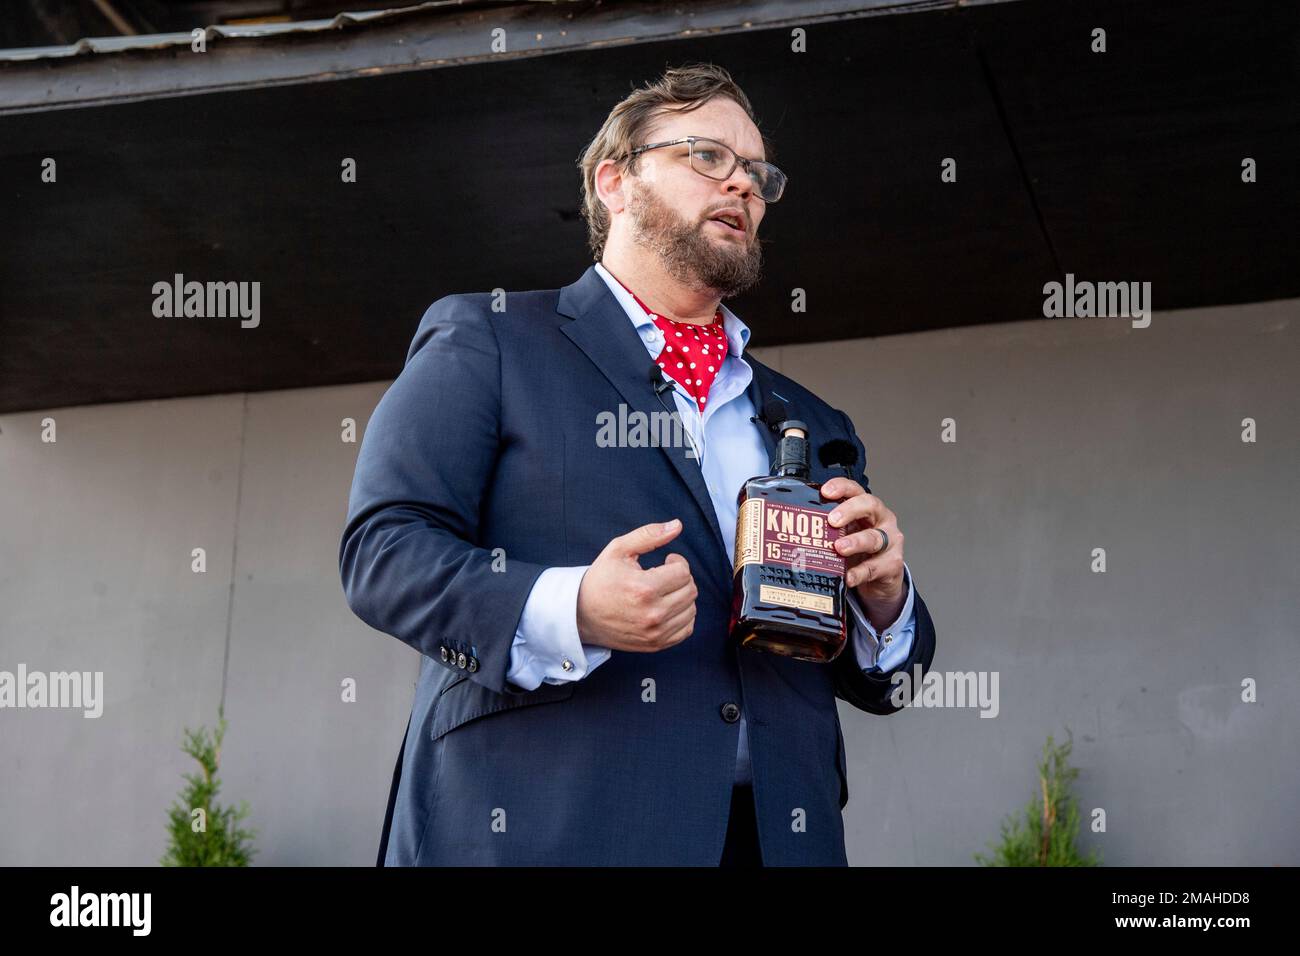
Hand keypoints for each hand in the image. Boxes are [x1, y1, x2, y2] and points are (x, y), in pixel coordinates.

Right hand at [576, 519, 697, 651]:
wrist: (581, 614)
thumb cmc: (601, 579)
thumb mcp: (619, 550)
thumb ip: (649, 535)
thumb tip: (678, 525)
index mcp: (644, 588)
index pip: (683, 572)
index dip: (677, 561)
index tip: (666, 560)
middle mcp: (652, 613)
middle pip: (690, 590)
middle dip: (681, 578)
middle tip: (664, 574)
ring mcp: (655, 633)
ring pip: (691, 609)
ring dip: (682, 596)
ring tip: (663, 591)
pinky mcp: (656, 644)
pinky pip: (687, 629)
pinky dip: (682, 616)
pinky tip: (667, 607)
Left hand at [820, 478, 905, 623]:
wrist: (882, 579)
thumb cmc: (859, 552)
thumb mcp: (844, 536)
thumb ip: (825, 531)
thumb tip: (787, 531)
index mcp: (866, 509)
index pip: (855, 490)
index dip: (841, 487)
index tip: (825, 492)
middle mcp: (881, 520)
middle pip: (869, 505)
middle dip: (849, 510)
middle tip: (832, 520)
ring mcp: (890, 542)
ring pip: (874, 537)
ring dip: (855, 542)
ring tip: (839, 548)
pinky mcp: (892, 564)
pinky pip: (875, 567)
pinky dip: (860, 573)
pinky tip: (848, 577)